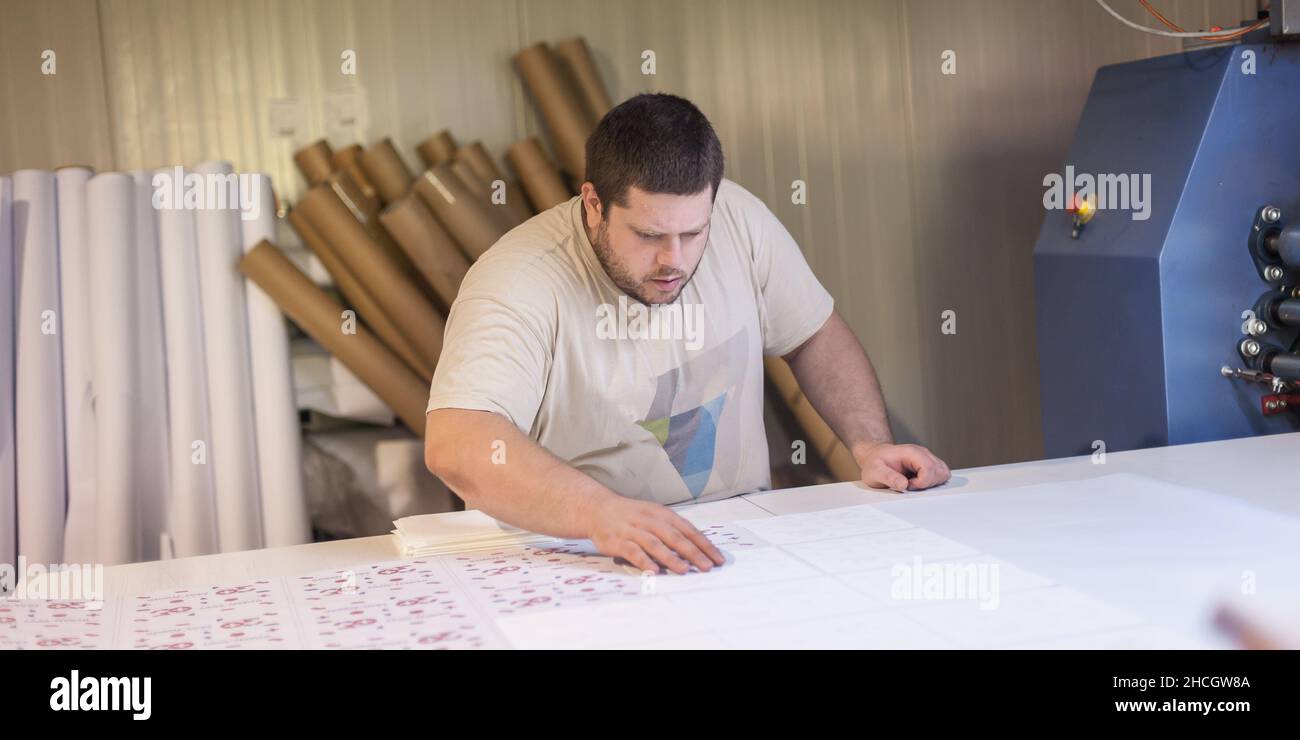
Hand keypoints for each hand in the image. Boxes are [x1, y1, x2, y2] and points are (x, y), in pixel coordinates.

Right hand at [586, 496, 726, 574]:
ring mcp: (632, 530)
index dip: (704, 544)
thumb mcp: (654, 515)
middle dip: (693, 552)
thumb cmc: (631, 515)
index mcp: (662, 513)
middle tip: (708, 566)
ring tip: (685, 570)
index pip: (688, 529)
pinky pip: (632, 551)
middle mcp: (649, 519)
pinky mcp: (616, 540)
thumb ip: (672, 529)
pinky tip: (654, 570)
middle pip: (674, 537)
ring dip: (670, 557)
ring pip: (654, 543)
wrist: (597, 508)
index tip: (718, 558)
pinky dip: (643, 560)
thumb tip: (697, 548)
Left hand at [854, 443, 949, 491]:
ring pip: (943, 474)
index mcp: (911, 452)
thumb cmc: (874, 463)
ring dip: (932, 484)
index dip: (922, 482)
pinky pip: (941, 476)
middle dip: (927, 484)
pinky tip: (918, 484)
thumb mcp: (875, 471)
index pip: (929, 468)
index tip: (908, 486)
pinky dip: (933, 483)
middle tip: (910, 485)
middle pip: (940, 472)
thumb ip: (888, 477)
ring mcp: (927, 459)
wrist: (873, 457)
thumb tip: (904, 485)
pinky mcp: (929, 466)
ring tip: (914, 484)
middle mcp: (922, 454)